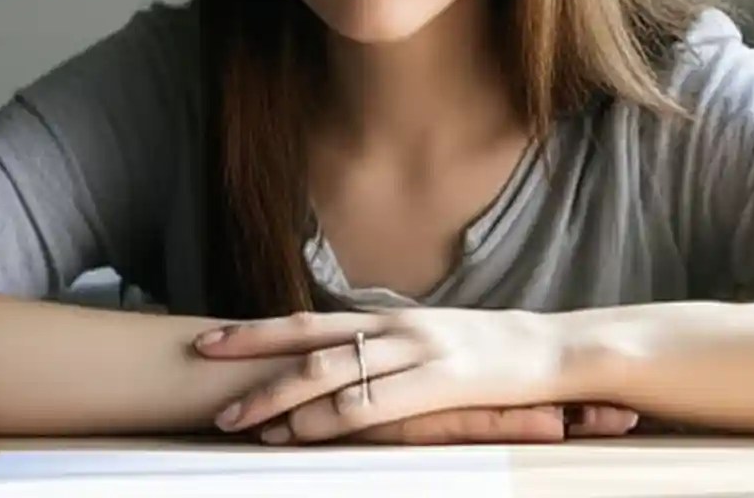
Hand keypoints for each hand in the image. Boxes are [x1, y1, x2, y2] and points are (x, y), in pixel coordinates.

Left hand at [193, 308, 603, 443]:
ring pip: (329, 369)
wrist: (553, 351)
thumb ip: (383, 350)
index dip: (257, 330)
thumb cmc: (488, 354)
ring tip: (237, 418)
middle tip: (200, 362)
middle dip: (248, 351)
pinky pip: (370, 403)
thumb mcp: (429, 342)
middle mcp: (392, 327)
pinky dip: (328, 419)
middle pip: (306, 336)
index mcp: (387, 318)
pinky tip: (300, 434)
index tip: (212, 339)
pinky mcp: (437, 384)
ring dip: (276, 396)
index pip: (308, 321)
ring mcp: (414, 353)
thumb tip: (337, 363)